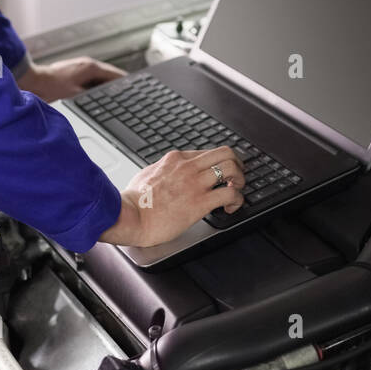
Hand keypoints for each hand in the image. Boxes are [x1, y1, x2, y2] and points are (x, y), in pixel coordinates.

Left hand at [17, 55, 125, 102]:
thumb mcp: (77, 96)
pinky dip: (96, 87)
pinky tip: (96, 96)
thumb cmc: (51, 87)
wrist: (33, 82)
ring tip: (114, 98)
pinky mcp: (73, 73)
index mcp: (91, 67)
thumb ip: (94, 97)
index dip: (126, 83)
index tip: (134, 89)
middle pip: (109, 76)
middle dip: (117, 86)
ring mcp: (80, 67)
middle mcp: (86, 64)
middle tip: (127, 96)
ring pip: (100, 78)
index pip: (116, 75)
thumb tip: (108, 100)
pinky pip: (90, 80)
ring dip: (106, 87)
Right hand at [99, 146, 245, 247]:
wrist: (130, 216)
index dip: (219, 162)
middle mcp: (188, 167)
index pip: (207, 152)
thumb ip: (162, 170)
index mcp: (175, 159)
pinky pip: (230, 194)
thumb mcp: (148, 173)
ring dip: (240, 180)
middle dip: (237, 164)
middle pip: (226, 153)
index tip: (222, 172)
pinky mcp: (200, 202)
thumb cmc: (134, 200)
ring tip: (237, 191)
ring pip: (231, 169)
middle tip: (238, 177)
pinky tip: (231, 207)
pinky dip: (237, 199)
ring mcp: (194, 183)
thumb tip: (166, 173)